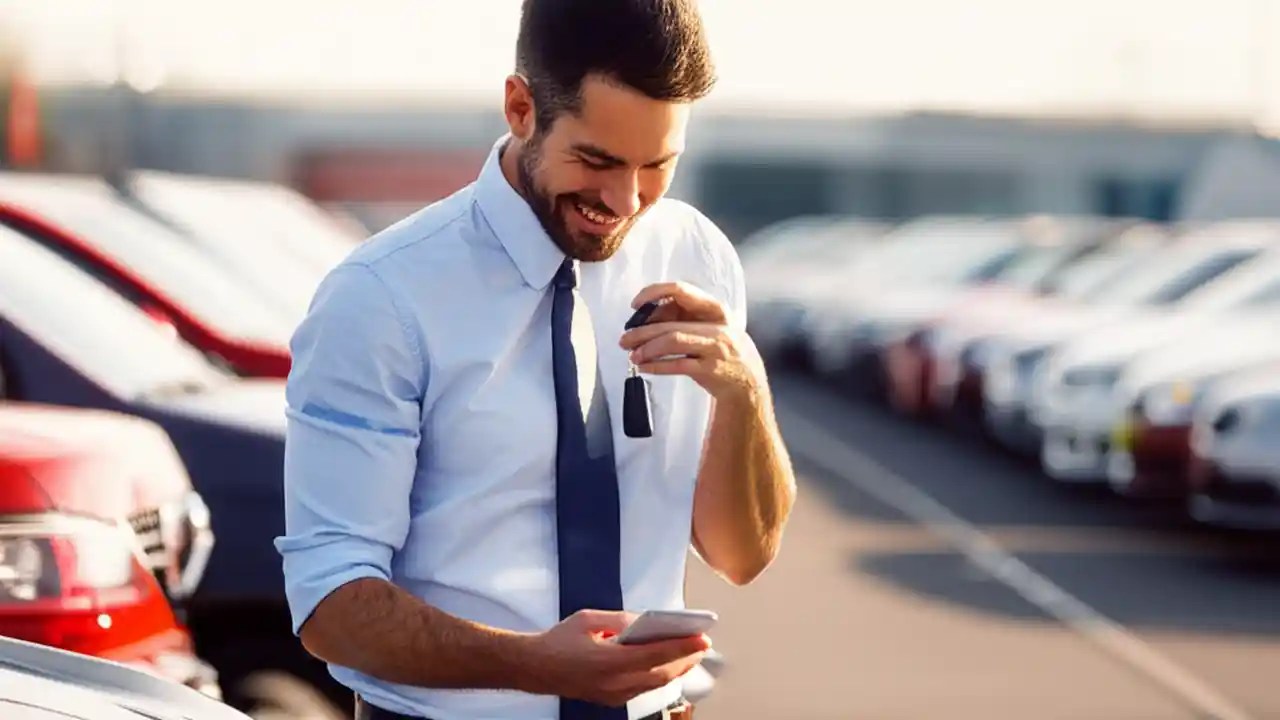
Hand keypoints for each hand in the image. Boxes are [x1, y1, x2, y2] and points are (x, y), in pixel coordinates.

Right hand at [522, 610, 710, 706]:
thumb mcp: (589, 619)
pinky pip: (642, 688)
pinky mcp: (610, 699)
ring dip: (675, 670)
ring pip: (654, 684)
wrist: (534, 668)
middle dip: (685, 660)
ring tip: (691, 654)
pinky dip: (659, 676)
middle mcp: (614, 684)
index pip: (656, 654)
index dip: (683, 647)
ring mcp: (613, 696)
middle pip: (661, 674)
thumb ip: (621, 621)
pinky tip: (667, 665)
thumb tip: (647, 622)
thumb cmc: (558, 641)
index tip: (703, 638)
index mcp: (609, 662)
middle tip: (702, 645)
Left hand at [620, 282, 765, 400]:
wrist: (748, 382)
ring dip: (648, 349)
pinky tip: (644, 367)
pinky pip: (678, 365)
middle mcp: (718, 326)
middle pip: (672, 323)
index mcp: (715, 309)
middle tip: (623, 339)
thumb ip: (683, 319)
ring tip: (632, 355)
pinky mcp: (711, 370)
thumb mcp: (708, 328)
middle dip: (642, 332)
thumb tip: (644, 318)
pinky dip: (657, 366)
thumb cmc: (720, 350)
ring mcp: (715, 349)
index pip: (682, 291)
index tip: (636, 304)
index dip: (655, 294)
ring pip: (674, 342)